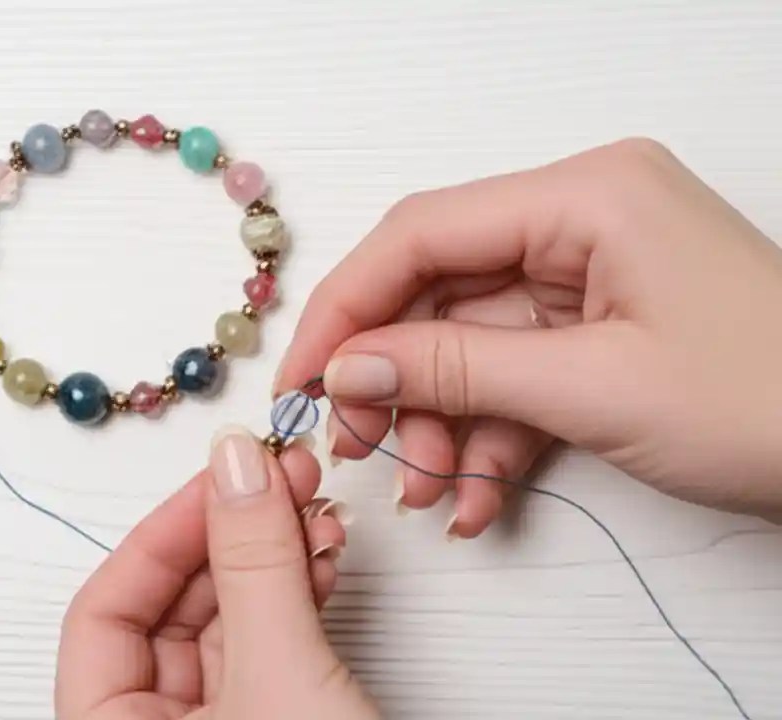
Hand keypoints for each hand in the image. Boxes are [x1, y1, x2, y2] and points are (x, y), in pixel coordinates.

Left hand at [55, 429, 378, 719]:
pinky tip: (323, 559)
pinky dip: (295, 602)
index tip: (221, 480)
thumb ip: (255, 566)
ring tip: (316, 509)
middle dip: (234, 536)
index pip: (103, 614)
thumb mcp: (279, 675)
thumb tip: (235, 464)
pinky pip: (266, 649)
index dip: (161, 537)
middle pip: (170, 611)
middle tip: (284, 474)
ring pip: (226, 627)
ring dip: (274, 560)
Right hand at [275, 138, 781, 536]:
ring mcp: (594, 276)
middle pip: (439, 290)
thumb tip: (350, 365)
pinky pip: (516, 373)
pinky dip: (490, 435)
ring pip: (471, 343)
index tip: (302, 377)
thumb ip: (457, 369)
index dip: (346, 308)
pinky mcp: (604, 329)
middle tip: (360, 445)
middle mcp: (583, 222)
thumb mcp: (594, 389)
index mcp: (587, 196)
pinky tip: (478, 496)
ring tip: (432, 492)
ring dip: (441, 421)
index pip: (422, 234)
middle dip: (396, 378)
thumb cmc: (774, 402)